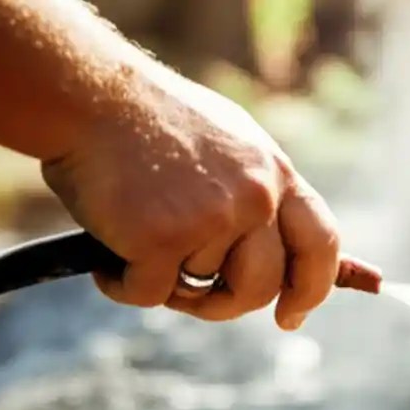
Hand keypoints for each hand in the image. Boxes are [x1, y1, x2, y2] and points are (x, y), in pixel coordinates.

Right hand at [41, 69, 339, 329]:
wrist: (88, 94)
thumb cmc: (149, 120)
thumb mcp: (229, 144)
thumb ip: (258, 194)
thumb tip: (276, 253)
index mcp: (275, 173)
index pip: (321, 244)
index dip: (311, 288)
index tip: (291, 316)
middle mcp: (256, 198)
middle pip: (262, 285)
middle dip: (227, 303)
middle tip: (192, 298)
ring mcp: (213, 219)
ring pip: (201, 290)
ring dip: (167, 283)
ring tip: (136, 243)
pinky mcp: (163, 239)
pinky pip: (149, 295)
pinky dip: (121, 286)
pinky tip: (106, 261)